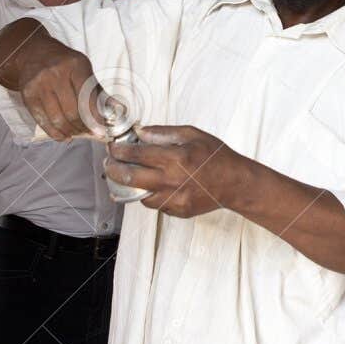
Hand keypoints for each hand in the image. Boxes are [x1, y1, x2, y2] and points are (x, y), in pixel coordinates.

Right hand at [17, 46, 96, 140]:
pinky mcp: (28, 95)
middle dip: (83, 127)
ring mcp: (39, 84)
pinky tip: (64, 135)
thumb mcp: (84, 69)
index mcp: (75, 65)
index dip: (95, 117)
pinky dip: (55, 133)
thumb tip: (118, 110)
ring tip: (77, 133)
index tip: (101, 130)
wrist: (34, 53)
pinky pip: (43, 121)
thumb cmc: (64, 63)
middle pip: (72, 111)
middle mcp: (55, 73)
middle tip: (90, 132)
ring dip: (70, 131)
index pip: (87, 97)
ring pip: (58, 119)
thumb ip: (99, 91)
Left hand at [106, 125, 239, 218]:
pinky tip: (151, 186)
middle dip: (114, 170)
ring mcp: (174, 198)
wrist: (234, 183)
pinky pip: (155, 204)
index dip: (119, 151)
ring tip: (127, 176)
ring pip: (139, 195)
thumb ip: (164, 133)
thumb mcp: (192, 134)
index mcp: (175, 158)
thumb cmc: (216, 156)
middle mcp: (172, 180)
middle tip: (109, 164)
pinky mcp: (177, 211)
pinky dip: (149, 195)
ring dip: (130, 186)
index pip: (136, 154)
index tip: (112, 148)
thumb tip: (141, 132)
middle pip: (130, 178)